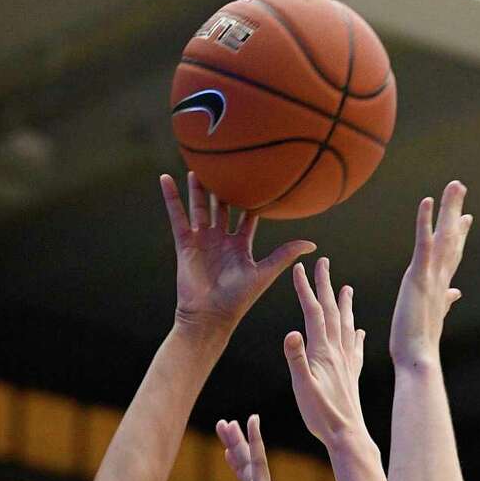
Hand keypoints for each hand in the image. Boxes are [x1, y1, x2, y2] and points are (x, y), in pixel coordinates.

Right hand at [161, 173, 314, 339]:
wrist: (210, 317)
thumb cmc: (239, 300)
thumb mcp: (265, 273)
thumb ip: (285, 255)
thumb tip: (314, 244)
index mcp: (240, 246)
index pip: (247, 215)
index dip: (252, 197)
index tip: (258, 176)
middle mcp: (221, 240)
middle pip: (222, 207)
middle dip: (224, 187)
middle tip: (228, 163)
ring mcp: (202, 241)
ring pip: (200, 207)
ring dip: (199, 187)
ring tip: (199, 165)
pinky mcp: (185, 243)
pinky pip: (177, 216)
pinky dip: (171, 198)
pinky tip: (165, 179)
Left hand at [214, 415, 291, 480]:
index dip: (234, 464)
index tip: (227, 450)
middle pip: (244, 467)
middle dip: (234, 446)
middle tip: (224, 425)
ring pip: (249, 460)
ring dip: (238, 440)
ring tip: (227, 422)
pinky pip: (259, 461)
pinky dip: (255, 440)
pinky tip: (252, 421)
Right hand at [284, 258, 367, 447]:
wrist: (347, 435)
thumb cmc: (321, 415)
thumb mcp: (302, 387)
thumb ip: (296, 359)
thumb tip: (291, 332)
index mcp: (322, 352)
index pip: (313, 313)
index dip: (306, 290)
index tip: (299, 268)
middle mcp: (338, 352)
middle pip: (332, 311)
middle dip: (325, 285)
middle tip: (324, 262)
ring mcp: (347, 363)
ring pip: (347, 326)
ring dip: (345, 305)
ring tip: (347, 288)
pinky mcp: (352, 376)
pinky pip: (356, 349)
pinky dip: (358, 337)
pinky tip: (362, 333)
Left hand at [390, 180, 471, 366]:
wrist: (418, 359)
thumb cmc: (419, 347)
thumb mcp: (433, 319)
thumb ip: (444, 303)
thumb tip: (455, 295)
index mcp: (440, 288)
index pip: (452, 257)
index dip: (460, 236)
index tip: (466, 218)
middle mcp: (440, 279)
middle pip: (452, 240)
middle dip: (456, 213)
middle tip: (460, 188)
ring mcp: (431, 277)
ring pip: (443, 236)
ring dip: (448, 209)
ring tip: (454, 185)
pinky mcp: (419, 278)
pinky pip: (423, 244)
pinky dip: (425, 222)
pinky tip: (427, 201)